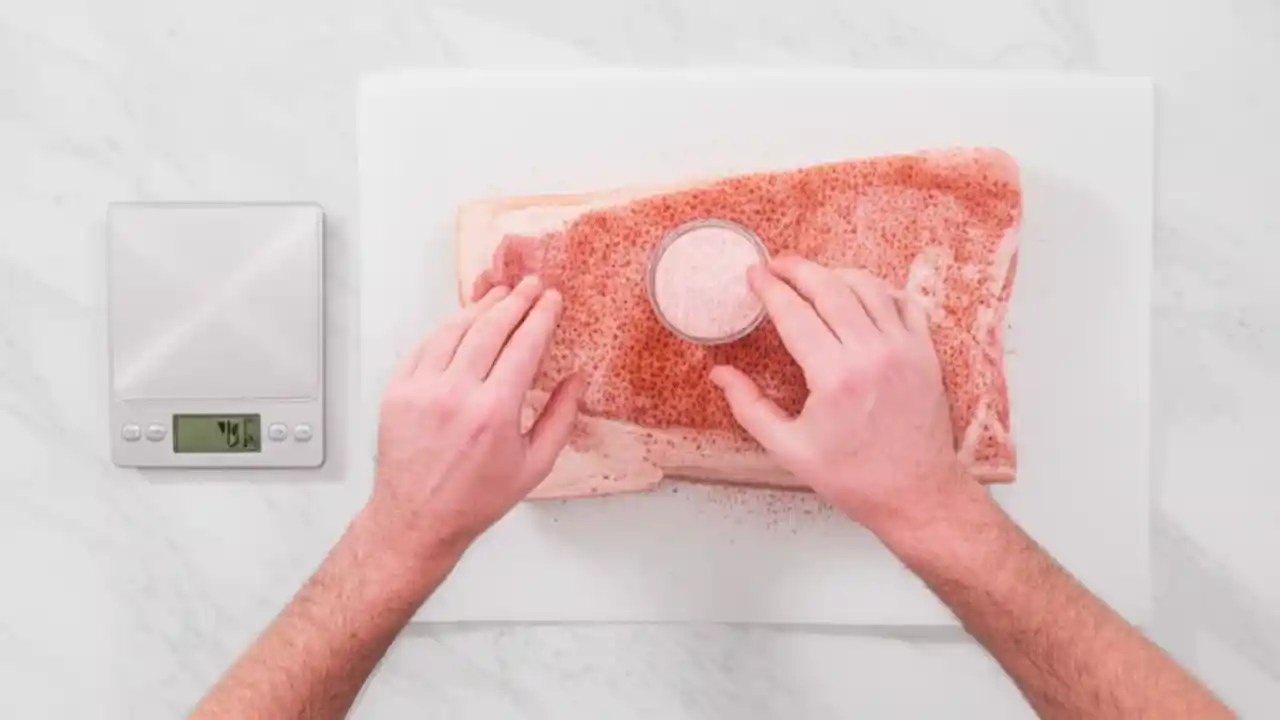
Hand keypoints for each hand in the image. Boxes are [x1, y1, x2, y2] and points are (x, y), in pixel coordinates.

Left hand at [369, 276, 583, 562]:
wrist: (417, 519)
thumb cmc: (477, 498)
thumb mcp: (535, 466)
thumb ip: (561, 418)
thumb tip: (577, 379)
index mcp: (494, 412)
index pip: (524, 345)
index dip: (541, 316)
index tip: (552, 299)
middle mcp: (456, 394)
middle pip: (490, 328)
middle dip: (514, 301)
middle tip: (530, 285)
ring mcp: (422, 390)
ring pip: (454, 330)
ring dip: (480, 307)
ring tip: (500, 293)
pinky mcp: (398, 392)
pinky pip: (425, 346)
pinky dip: (447, 328)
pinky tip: (463, 320)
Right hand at [709, 257, 968, 536]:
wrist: (915, 493)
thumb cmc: (851, 476)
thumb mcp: (789, 449)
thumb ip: (750, 407)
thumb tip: (720, 374)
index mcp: (833, 377)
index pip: (794, 312)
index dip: (769, 288)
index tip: (753, 274)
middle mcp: (871, 353)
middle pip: (830, 287)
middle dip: (797, 269)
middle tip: (776, 265)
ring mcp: (904, 349)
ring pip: (867, 287)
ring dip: (835, 274)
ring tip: (812, 277)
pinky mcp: (925, 353)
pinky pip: (902, 302)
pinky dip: (878, 289)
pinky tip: (858, 294)